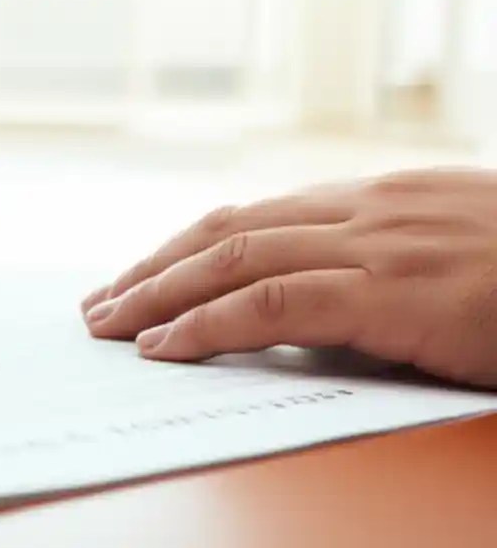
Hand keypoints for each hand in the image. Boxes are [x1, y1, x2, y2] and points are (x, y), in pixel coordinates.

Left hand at [80, 168, 496, 387]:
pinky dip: (206, 323)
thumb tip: (303, 319)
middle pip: (227, 231)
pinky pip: (273, 303)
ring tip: (108, 326)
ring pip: (234, 259)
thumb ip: (375, 278)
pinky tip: (164, 345)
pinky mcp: (398, 290)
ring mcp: (381, 244)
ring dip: (157, 293)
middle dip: (152, 269)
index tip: (138, 277)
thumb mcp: (449, 263)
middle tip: (99, 304)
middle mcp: (368, 210)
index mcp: (380, 201)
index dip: (184, 248)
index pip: (254, 218)